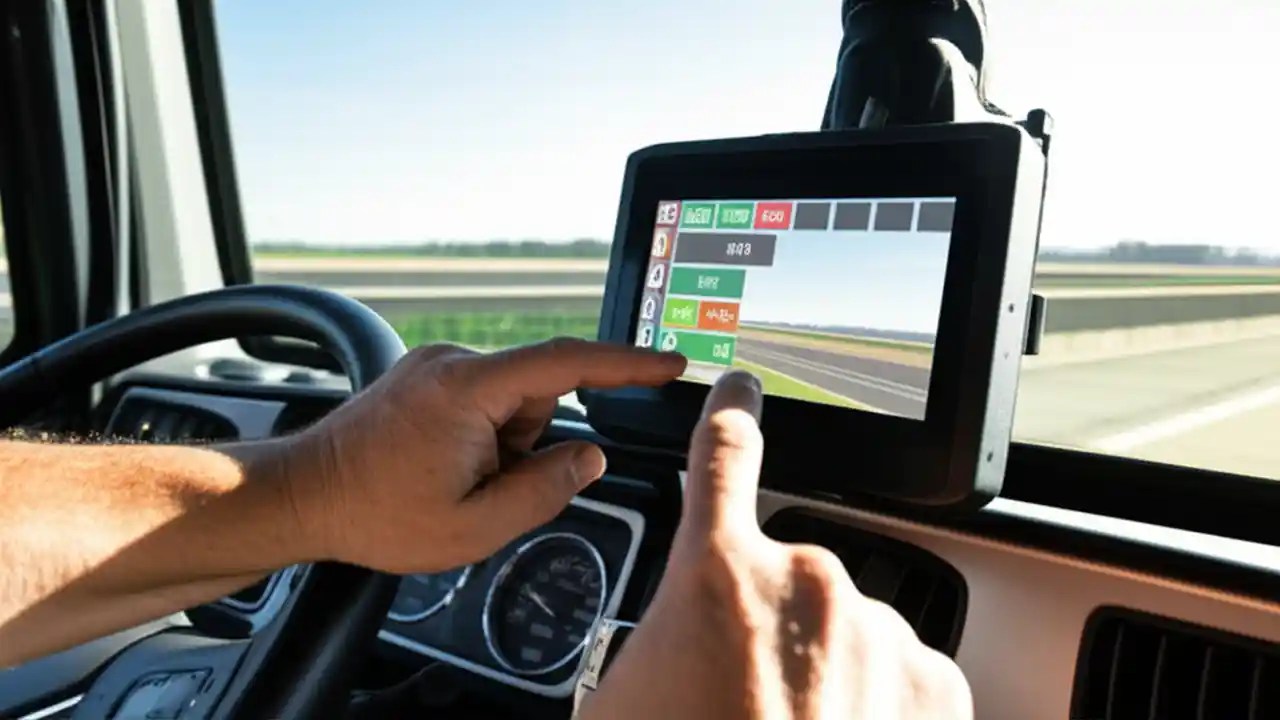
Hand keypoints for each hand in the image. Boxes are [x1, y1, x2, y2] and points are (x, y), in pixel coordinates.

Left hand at [281, 338, 684, 573]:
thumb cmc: (373, 514)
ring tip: (454, 482)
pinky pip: (487, 403)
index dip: (626, 364)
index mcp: (468, 389)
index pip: (568, 361)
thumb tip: (589, 458)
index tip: (669, 363)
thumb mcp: (474, 526)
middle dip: (531, 445)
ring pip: (514, 404)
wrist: (302, 497)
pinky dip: (485, 439)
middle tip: (484, 489)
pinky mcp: (428, 376)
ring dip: (506, 446)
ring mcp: (437, 366)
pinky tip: (444, 469)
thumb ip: (546, 490)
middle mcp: (454, 363)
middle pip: (540, 395)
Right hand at [579, 371, 972, 718]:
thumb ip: (651, 637)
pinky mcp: (937, 682)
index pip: (724, 455)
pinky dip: (878, 703)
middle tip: (745, 698)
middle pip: (787, 578)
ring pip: (850, 631)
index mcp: (720, 574)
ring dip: (827, 672)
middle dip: (771, 628)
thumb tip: (668, 640)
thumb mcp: (624, 698)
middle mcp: (809, 582)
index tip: (746, 383)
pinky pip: (902, 673)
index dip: (733, 409)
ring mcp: (882, 631)